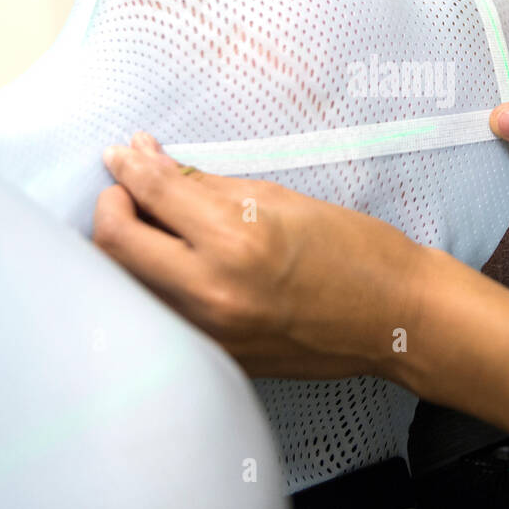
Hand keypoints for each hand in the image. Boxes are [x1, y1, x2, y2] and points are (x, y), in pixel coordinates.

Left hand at [92, 132, 423, 377]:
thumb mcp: (280, 199)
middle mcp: (213, 289)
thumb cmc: (354, 250)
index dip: (129, 164)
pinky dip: (153, 281)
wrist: (397, 317)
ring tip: (146, 220)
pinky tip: (171, 259)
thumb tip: (153, 163)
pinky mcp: (217, 355)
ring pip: (127, 284)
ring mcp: (211, 331)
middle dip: (112, 204)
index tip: (123, 152)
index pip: (153, 192)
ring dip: (126, 246)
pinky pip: (161, 312)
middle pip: (115, 243)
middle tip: (127, 186)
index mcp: (236, 238)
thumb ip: (208, 185)